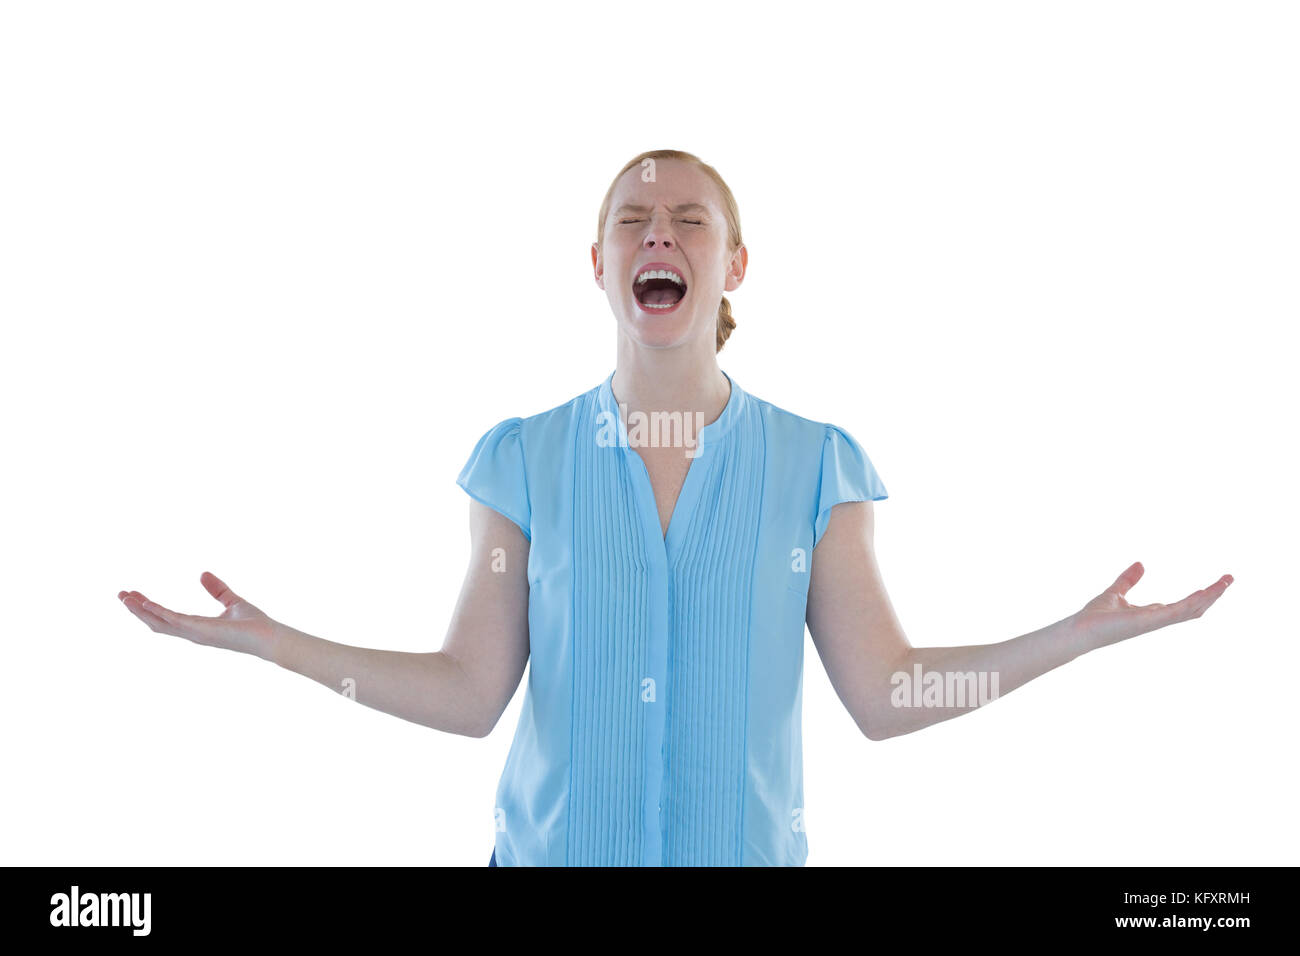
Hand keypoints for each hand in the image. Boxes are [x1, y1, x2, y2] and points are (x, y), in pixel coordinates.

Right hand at [118, 571, 280, 661]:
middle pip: (156, 622)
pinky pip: (175, 622)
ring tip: (125, 598)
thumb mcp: (232, 601)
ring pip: (160, 623)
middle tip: (121, 595)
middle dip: (137, 610)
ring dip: (141, 611)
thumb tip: (202, 573)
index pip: (166, 617)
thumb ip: (217, 589)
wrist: (269, 636)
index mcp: (197, 627)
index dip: (148, 607)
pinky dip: (159, 613)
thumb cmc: (254, 624)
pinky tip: (146, 603)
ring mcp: (195, 634)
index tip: (133, 594)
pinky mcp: (202, 631)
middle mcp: (192, 633)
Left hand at [1071, 561, 1232, 650]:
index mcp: (1151, 614)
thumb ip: (1128, 580)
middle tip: (1229, 579)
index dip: (1201, 594)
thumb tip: (1140, 563)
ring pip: (1190, 611)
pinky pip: (1175, 612)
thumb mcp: (1115, 592)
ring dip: (1209, 597)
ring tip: (1225, 582)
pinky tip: (1205, 592)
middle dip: (1213, 595)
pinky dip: (1191, 602)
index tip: (1217, 582)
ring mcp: (1154, 622)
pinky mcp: (1147, 622)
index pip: (1183, 605)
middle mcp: (1156, 620)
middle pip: (1193, 608)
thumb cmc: (1093, 617)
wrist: (1078, 631)